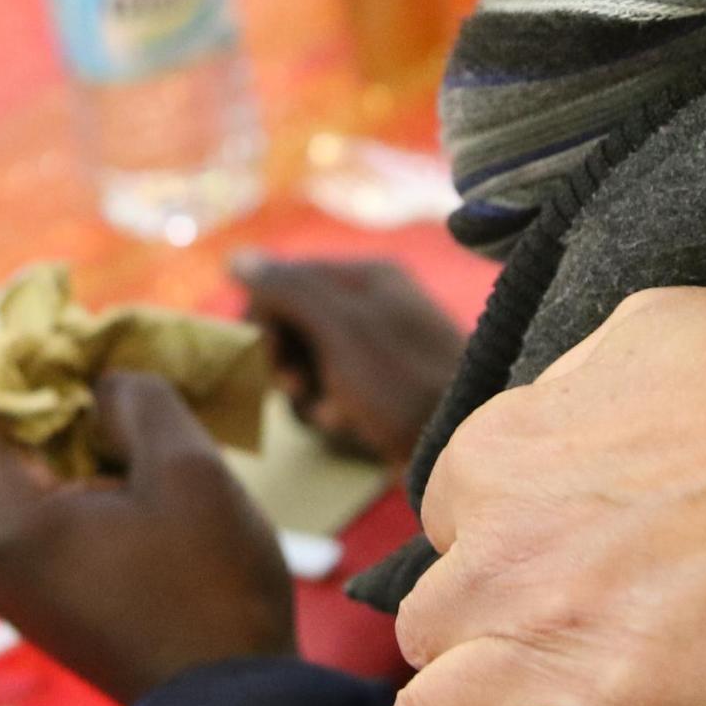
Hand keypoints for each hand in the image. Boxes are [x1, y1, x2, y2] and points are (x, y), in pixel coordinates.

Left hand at [0, 367, 294, 705]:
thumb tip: (98, 386)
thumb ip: (135, 400)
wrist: (225, 703)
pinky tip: (81, 459)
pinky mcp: (25, 599)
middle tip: (31, 365)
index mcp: (6, 520)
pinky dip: (11, 474)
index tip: (42, 328)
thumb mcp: (190, 469)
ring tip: (62, 409)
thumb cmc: (212, 586)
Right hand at [233, 252, 463, 466]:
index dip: (265, 318)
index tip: (271, 358)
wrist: (468, 446)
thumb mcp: (339, 329)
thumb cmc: (402, 383)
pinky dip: (331, 405)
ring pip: (313, 356)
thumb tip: (238, 258)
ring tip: (326, 411)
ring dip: (306, 386)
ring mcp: (383, 346)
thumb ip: (288, 290)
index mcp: (367, 276)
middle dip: (285, 355)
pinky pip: (337, 386)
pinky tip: (344, 422)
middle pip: (296, 317)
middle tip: (293, 387)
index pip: (286, 278)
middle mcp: (376, 303)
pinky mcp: (388, 387)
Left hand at [378, 288, 705, 705]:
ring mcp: (543, 644)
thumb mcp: (643, 330)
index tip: (530, 561)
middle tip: (511, 654)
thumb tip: (560, 414)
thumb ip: (573, 388)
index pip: (453, 517)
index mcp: (498, 453)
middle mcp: (495, 552)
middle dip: (465, 634)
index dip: (490, 540)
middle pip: (436, 617)